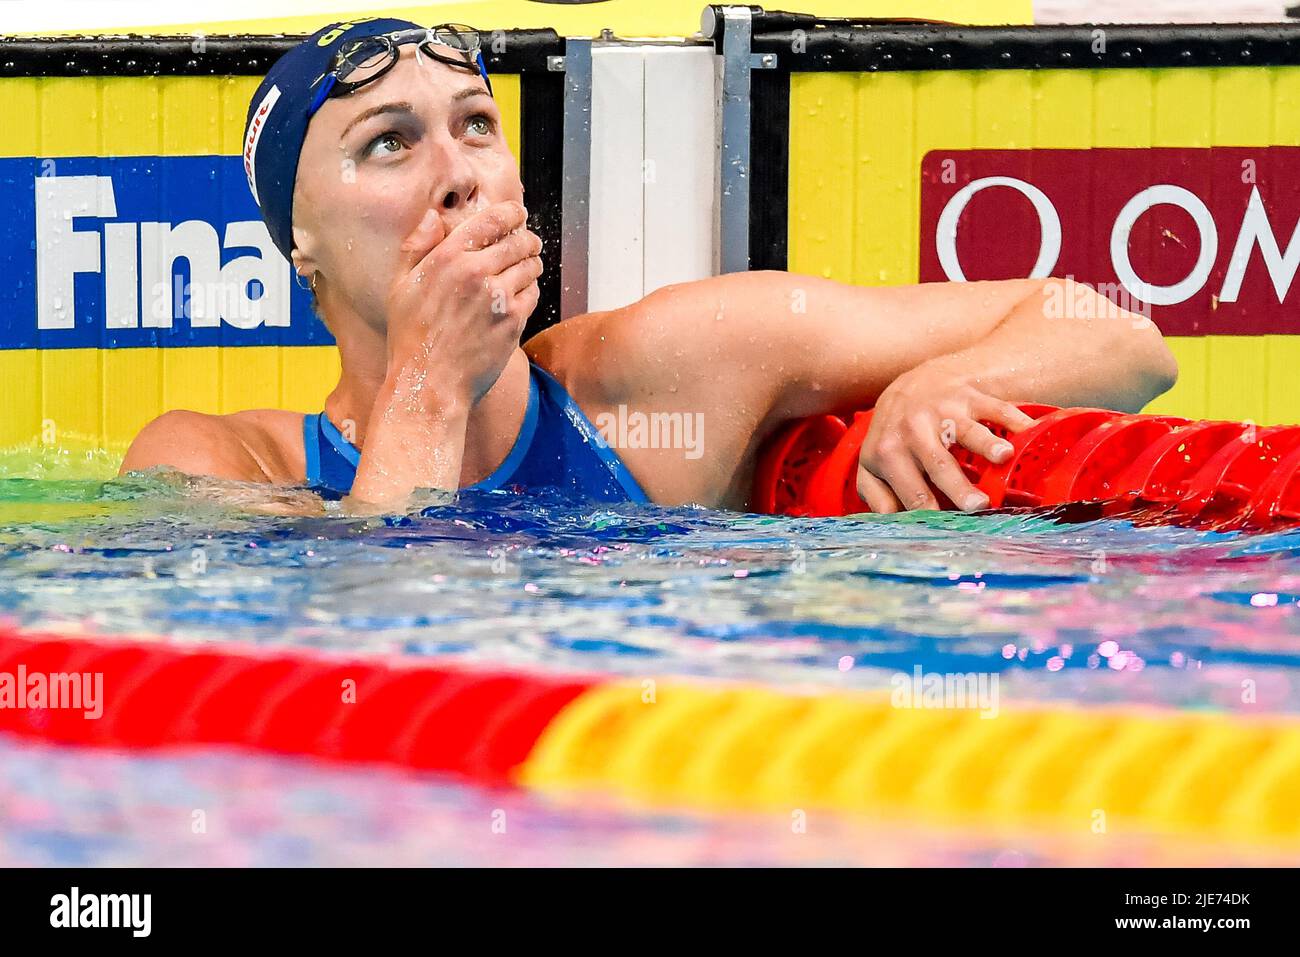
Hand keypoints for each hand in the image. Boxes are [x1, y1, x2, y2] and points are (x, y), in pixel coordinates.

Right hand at [384, 199, 542, 405]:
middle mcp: (475, 272)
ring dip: (531, 265)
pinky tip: (518, 298)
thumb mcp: (401, 286)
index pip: (492, 220)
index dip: (512, 214)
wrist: (428, 384)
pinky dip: (530, 292)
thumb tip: (434, 216)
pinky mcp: (513, 320)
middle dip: (528, 240)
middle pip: (519, 241)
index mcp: (447, 257)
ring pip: (531, 267)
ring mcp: (497, 297)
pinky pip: (533, 294)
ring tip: (526, 269)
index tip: (518, 215)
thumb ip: (417, 246)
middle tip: (529, 244)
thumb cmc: (410, 337)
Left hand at [856, 358, 1035, 512]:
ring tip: (1003, 457)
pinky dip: (1012, 419)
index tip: (946, 527)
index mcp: (888, 453)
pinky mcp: (967, 396)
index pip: (911, 491)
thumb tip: (889, 522)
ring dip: (987, 443)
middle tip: (978, 506)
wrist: (907, 387)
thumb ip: (876, 494)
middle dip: (958, 486)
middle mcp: (913, 430)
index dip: (927, 510)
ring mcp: (942, 411)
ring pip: (967, 430)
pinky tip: (1027, 431)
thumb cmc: (893, 437)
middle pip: (938, 464)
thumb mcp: (872, 464)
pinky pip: (993, 407)